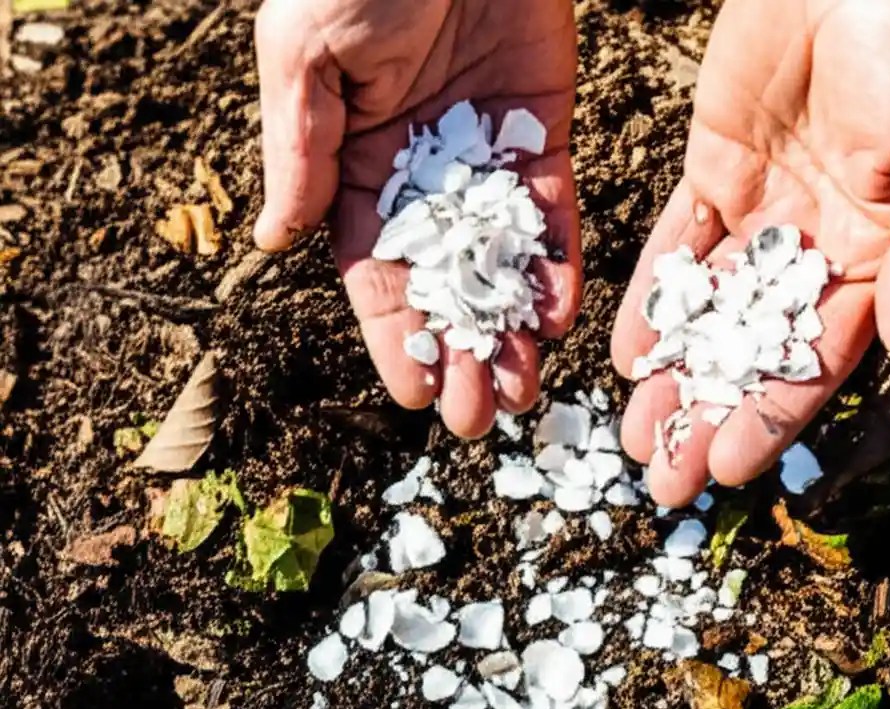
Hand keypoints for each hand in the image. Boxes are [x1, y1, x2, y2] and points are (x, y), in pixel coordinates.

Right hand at [252, 0, 580, 436]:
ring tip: (527, 390)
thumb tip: (273, 240)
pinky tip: (560, 316)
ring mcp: (487, 157)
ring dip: (515, 327)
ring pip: (505, 261)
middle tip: (483, 416)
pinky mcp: (543, 132)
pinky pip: (555, 209)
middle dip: (463, 350)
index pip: (375, 272)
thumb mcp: (305, 56)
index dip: (394, 335)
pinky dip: (560, 261)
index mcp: (355, 167)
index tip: (414, 394)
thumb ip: (299, 150)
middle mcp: (425, 176)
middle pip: (447, 283)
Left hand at [611, 0, 889, 505]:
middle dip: (711, 413)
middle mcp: (818, 242)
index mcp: (881, 251)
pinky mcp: (713, 167)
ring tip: (634, 437)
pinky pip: (675, 242)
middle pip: (757, 346)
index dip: (777, 412)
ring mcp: (763, 208)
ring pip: (710, 307)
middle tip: (663, 479)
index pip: (824, 353)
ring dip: (674, 372)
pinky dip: (651, 297)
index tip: (732, 469)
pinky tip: (626, 351)